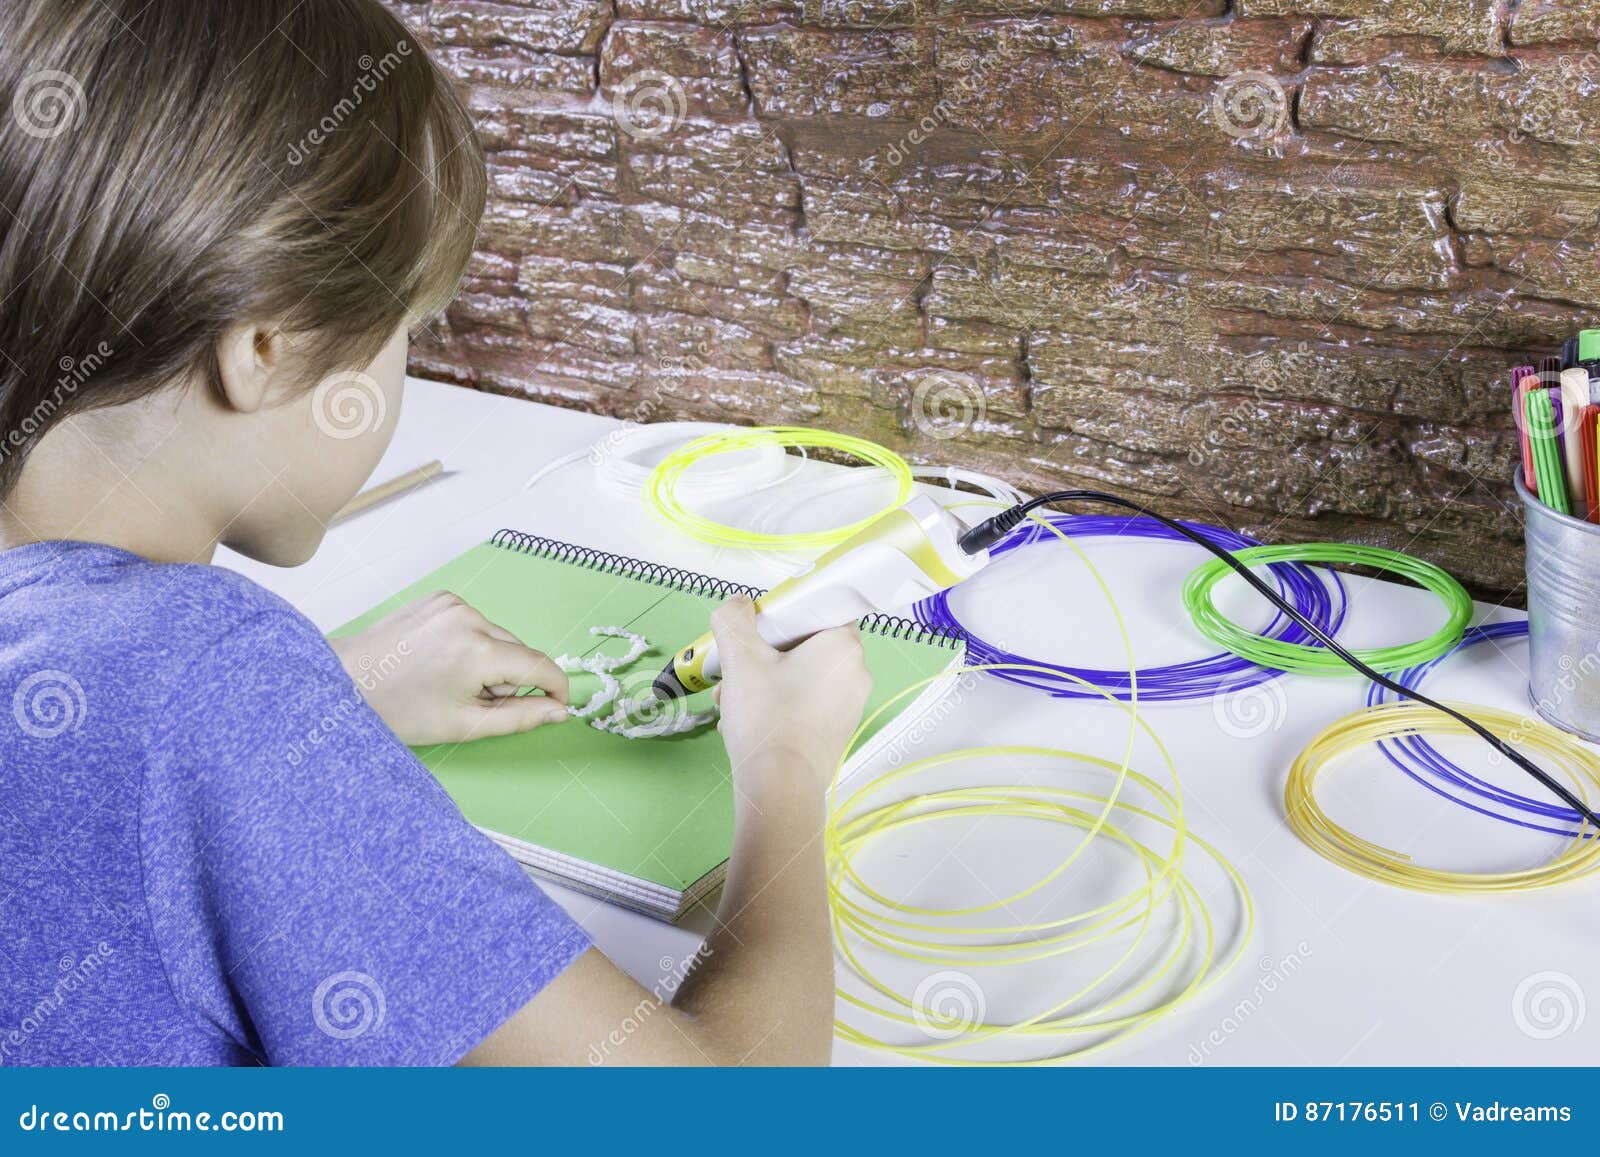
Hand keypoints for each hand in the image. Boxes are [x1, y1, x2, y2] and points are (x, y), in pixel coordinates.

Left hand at [329, 591, 568, 745]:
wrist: (345, 683)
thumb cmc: (398, 711)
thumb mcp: (464, 725)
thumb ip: (520, 718)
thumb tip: (560, 710)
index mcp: (478, 652)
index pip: (540, 665)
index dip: (555, 688)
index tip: (557, 704)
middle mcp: (470, 618)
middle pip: (518, 651)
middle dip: (507, 679)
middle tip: (470, 701)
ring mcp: (454, 603)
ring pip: (499, 637)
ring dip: (489, 660)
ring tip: (450, 680)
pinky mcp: (441, 598)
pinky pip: (476, 623)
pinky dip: (470, 642)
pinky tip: (441, 658)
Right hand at [709, 597, 870, 791]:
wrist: (779, 789)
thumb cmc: (766, 716)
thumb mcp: (741, 658)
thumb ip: (733, 620)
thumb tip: (736, 605)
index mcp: (844, 646)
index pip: (821, 609)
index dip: (786, 614)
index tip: (757, 631)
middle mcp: (857, 673)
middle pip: (805, 645)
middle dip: (764, 654)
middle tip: (735, 671)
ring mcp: (850, 706)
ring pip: (800, 677)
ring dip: (764, 682)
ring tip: (732, 701)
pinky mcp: (837, 732)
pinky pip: (805, 705)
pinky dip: (777, 706)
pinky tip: (748, 724)